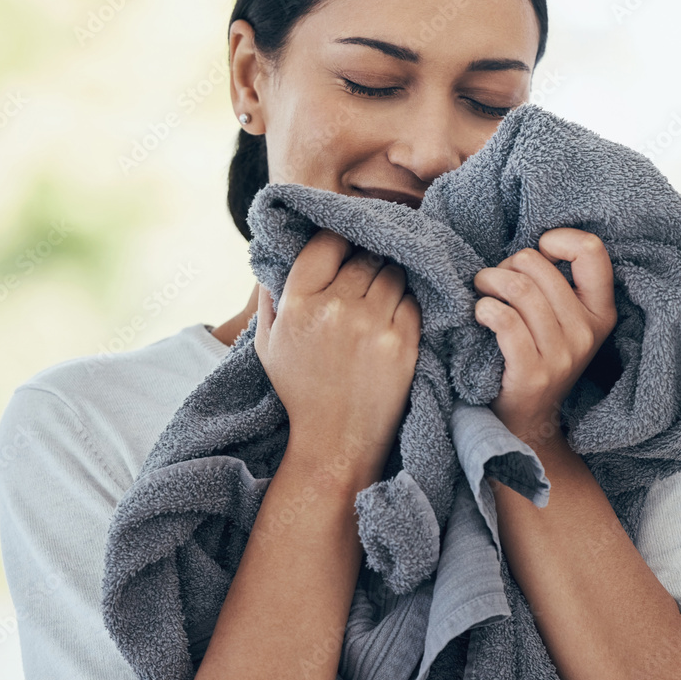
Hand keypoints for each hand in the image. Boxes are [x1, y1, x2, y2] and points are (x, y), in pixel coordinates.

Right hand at [254, 229, 421, 489]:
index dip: (339, 239)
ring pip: (393, 272)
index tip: (345, 245)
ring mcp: (373, 323)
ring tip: (382, 292)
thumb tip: (278, 251)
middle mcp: (336, 306)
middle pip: (365, 255)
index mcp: (299, 302)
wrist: (335, 440)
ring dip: (390, 277)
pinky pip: (413, 300)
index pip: (327, 242)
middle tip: (368, 270)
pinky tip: (395, 314)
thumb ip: (270, 296)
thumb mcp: (268, 343)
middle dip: (367, 259)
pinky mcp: (403, 341)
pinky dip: (406, 302)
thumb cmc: (300, 390)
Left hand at [472, 228, 617, 450]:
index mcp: (600, 312)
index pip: (592, 251)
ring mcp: (562, 354)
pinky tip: (480, 314)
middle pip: (538, 266)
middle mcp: (586, 332)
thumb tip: (529, 244)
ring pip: (519, 289)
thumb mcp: (562, 323)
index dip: (558, 240)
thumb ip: (556, 284)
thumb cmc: (534, 356)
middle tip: (493, 281)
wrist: (526, 422)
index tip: (537, 253)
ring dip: (488, 282)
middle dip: (506, 265)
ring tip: (480, 292)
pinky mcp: (533, 372)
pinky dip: (484, 309)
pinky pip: (505, 321)